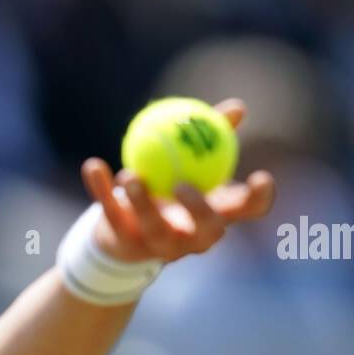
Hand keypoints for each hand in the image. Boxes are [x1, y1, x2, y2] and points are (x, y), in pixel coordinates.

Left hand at [81, 98, 275, 263]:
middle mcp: (195, 237)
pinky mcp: (124, 245)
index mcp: (218, 215)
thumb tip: (237, 108)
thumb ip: (213, 137)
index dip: (259, 198)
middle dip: (198, 210)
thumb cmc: (171, 189)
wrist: (125, 232)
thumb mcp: (194, 163)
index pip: (249, 211)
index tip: (260, 176)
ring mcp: (160, 246)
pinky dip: (102, 189)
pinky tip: (93, 166)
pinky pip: (112, 215)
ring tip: (131, 176)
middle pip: (207, 229)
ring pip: (154, 228)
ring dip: (142, 202)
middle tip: (183, 184)